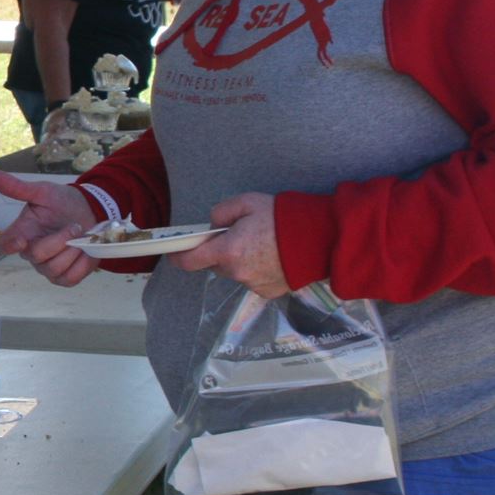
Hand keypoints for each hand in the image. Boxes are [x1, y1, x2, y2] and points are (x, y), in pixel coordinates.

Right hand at [0, 171, 100, 286]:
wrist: (90, 212)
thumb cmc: (62, 202)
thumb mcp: (42, 192)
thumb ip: (17, 188)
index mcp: (22, 232)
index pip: (4, 245)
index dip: (9, 246)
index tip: (21, 240)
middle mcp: (31, 253)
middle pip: (36, 255)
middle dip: (59, 240)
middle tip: (74, 226)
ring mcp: (47, 268)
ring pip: (54, 269)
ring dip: (72, 251)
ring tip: (80, 237)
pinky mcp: (64, 278)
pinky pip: (70, 279)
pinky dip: (81, 265)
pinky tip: (85, 251)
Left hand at [170, 192, 286, 296]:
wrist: (320, 239)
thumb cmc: (282, 218)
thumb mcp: (247, 203)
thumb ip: (221, 212)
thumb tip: (212, 226)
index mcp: (228, 251)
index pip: (190, 261)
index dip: (179, 257)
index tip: (174, 253)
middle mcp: (237, 273)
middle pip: (215, 265)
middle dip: (219, 251)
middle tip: (236, 235)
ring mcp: (253, 285)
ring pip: (235, 273)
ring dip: (239, 261)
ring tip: (260, 244)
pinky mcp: (268, 292)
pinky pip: (252, 280)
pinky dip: (256, 270)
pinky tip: (272, 257)